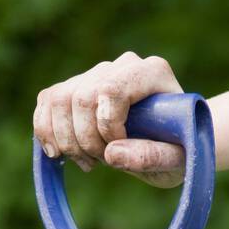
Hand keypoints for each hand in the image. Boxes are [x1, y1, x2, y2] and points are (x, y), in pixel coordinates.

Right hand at [33, 52, 186, 186]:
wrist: (177, 142)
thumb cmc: (182, 150)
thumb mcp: (178, 161)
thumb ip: (152, 156)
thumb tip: (112, 154)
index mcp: (152, 73)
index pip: (111, 89)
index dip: (107, 126)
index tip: (119, 150)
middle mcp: (123, 65)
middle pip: (80, 96)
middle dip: (85, 139)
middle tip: (102, 163)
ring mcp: (99, 73)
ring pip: (58, 98)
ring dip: (65, 139)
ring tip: (88, 162)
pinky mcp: (79, 86)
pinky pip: (47, 100)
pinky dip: (46, 130)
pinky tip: (60, 154)